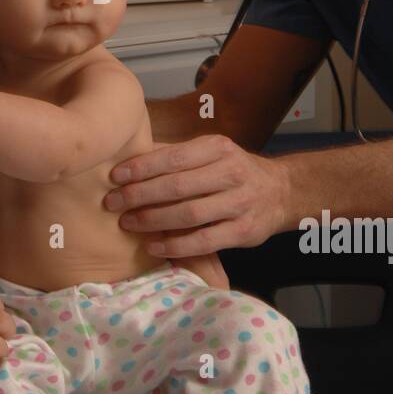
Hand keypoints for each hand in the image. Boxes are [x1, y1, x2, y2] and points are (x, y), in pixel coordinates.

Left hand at [104, 134, 291, 257]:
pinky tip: (153, 245)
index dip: (141, 168)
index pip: (173, 158)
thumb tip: (128, 157)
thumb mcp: (210, 153)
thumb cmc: (231, 171)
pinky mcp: (243, 232)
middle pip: (177, 186)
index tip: (114, 177)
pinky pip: (203, 241)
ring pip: (189, 214)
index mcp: (218, 148)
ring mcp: (239, 203)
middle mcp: (231, 173)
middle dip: (139, 195)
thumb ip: (175, 156)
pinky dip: (175, 245)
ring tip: (127, 223)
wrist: (280, 191)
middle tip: (112, 203)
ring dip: (153, 220)